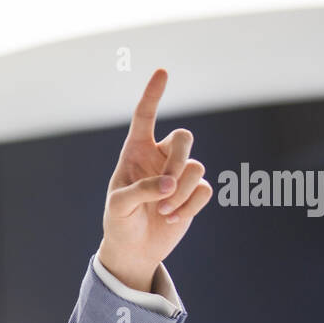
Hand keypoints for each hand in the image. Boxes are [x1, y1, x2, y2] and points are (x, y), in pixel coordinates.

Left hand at [98, 68, 211, 291]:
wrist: (134, 250)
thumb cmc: (119, 222)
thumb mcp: (119, 207)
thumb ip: (141, 190)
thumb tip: (170, 182)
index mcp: (135, 152)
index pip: (145, 117)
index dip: (153, 94)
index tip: (162, 72)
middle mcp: (160, 158)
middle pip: (185, 138)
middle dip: (179, 161)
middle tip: (166, 187)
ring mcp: (179, 174)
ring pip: (196, 167)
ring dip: (181, 192)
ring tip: (163, 211)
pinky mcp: (194, 193)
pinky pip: (204, 189)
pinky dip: (189, 205)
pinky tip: (173, 218)